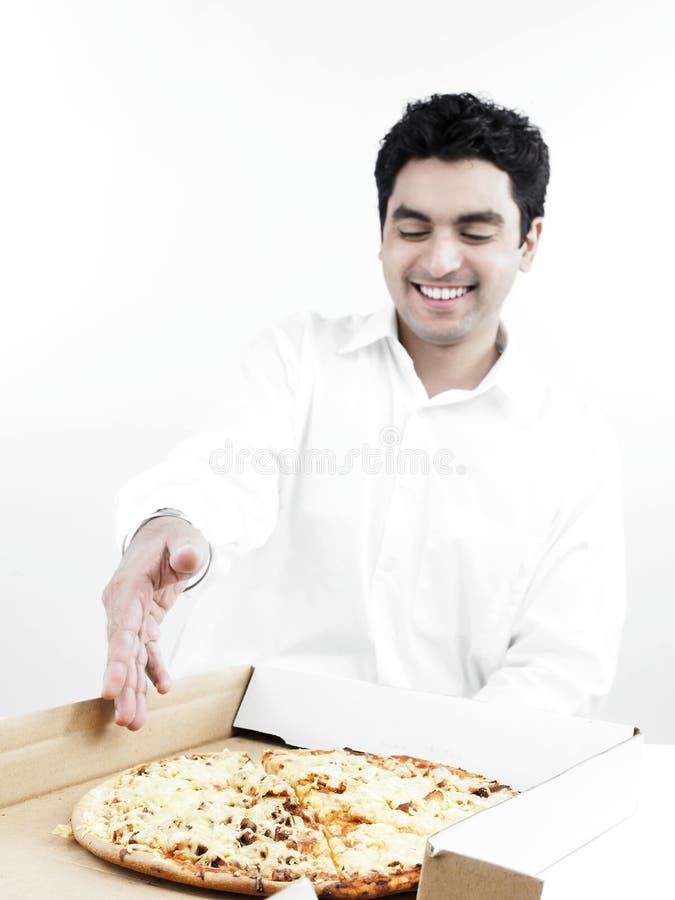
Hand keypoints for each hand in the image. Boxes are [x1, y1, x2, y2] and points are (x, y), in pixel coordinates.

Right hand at [101, 515, 209, 729]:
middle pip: (121, 651)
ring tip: (133, 722)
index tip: (111, 689)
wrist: (164, 537)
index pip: (121, 628)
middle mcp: (123, 605)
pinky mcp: (143, 623)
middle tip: (126, 719)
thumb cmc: (173, 538)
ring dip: (133, 690)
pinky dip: (153, 671)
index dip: (117, 660)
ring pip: (131, 658)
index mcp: (128, 587)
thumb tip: (190, 558)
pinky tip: (161, 689)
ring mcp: (130, 616)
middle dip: (123, 687)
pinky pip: (146, 653)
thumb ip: (186, 551)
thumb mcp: (184, 539)